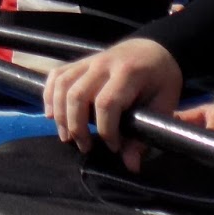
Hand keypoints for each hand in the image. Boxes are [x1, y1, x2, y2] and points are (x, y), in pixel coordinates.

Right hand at [41, 38, 182, 169]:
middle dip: (77, 127)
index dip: (106, 130)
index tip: (114, 147)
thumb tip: (130, 165)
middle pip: (77, 95)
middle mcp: (103, 64)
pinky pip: (56, 75)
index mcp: (128, 73)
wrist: (154, 49)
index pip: (106, 103)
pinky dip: (48, 94)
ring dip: (59, 114)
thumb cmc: (162, 79)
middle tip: (85, 147)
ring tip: (67, 137)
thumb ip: (146, 134)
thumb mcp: (164, 105)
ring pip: (62, 85)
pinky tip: (51, 114)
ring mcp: (89, 60)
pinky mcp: (79, 62)